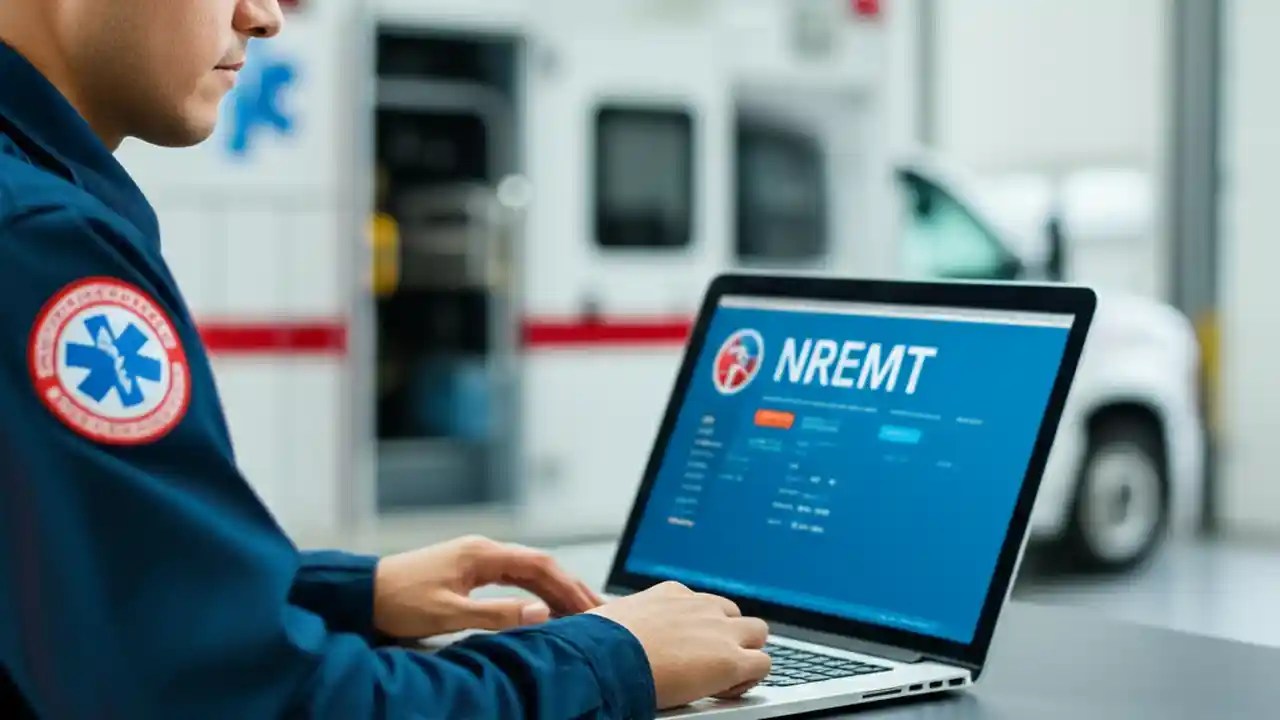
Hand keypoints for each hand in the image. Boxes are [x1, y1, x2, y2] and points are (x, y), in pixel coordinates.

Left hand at [373, 535, 602, 637]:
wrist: (363, 593)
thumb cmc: (399, 601)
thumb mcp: (449, 614)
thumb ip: (497, 614)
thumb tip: (542, 613)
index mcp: (482, 554)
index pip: (539, 565)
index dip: (568, 586)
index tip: (590, 607)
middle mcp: (483, 550)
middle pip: (539, 565)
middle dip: (570, 587)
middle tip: (598, 610)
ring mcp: (476, 558)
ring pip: (527, 571)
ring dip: (554, 590)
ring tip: (580, 611)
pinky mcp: (468, 570)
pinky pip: (512, 578)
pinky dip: (534, 592)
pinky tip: (544, 608)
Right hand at [589, 581, 770, 708]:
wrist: (608, 658)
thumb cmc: (599, 645)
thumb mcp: (613, 622)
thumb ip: (627, 627)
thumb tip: (608, 638)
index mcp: (671, 594)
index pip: (701, 604)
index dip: (700, 629)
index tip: (687, 649)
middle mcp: (700, 606)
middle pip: (734, 613)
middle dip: (729, 635)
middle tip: (709, 662)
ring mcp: (719, 630)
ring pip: (757, 632)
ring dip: (746, 652)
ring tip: (723, 678)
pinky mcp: (730, 659)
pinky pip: (763, 664)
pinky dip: (749, 679)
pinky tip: (724, 691)